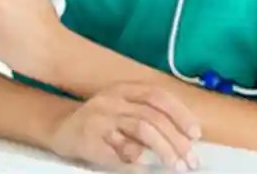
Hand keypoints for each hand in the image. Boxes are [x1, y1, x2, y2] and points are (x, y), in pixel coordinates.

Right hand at [47, 83, 201, 171]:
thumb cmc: (100, 124)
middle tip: (190, 160)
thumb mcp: (123, 111)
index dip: (180, 114)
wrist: (61, 131)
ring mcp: (100, 118)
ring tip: (176, 166)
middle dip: (177, 140)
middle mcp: (111, 100)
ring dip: (164, 150)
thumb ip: (148, 117)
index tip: (195, 135)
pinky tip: (148, 168)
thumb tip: (183, 138)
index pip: (157, 96)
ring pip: (142, 129)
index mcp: (122, 90)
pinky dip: (140, 161)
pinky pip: (121, 150)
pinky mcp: (90, 138)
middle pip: (153, 116)